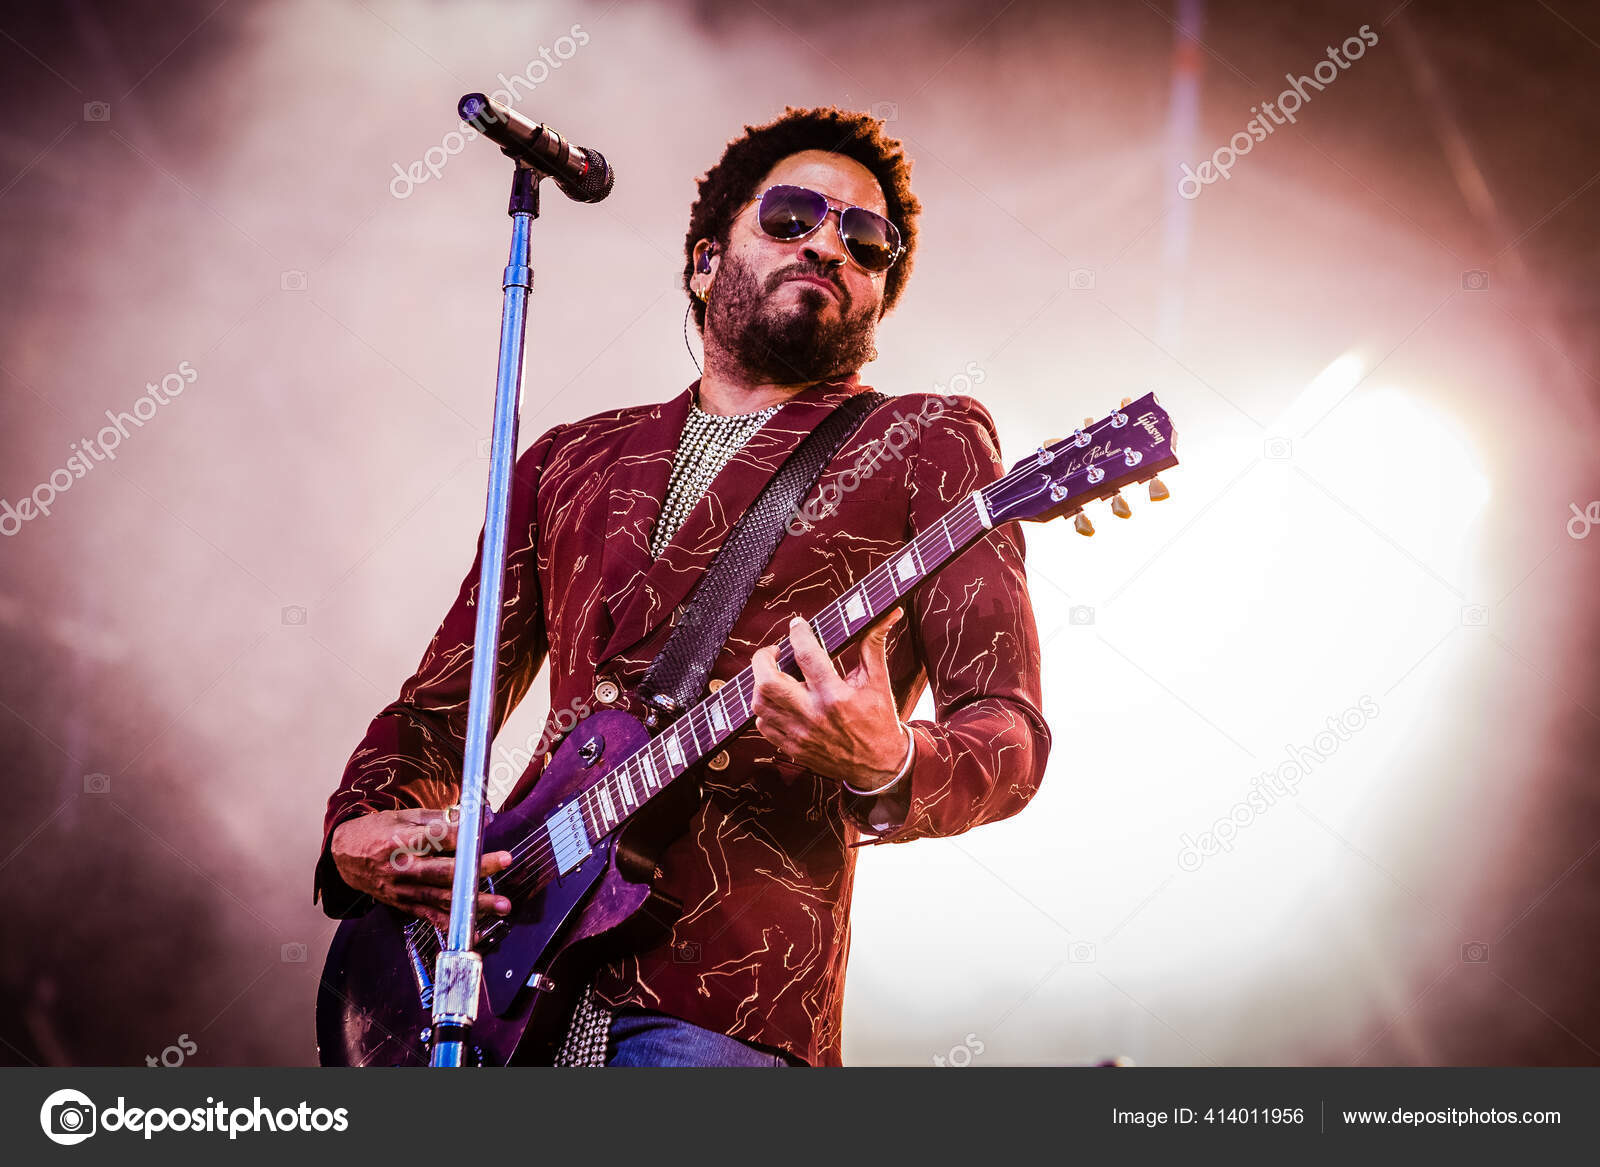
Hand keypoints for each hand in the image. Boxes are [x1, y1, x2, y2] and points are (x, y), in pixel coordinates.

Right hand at [330, 808, 512, 930]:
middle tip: (504, 861)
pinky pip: (430, 916)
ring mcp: (401, 891)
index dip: (462, 832)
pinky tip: (475, 928)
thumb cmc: (375, 832)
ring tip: (501, 904)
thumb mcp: (402, 817)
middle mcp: (400, 869)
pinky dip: (453, 923)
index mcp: (398, 841)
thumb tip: (472, 818)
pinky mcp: (402, 904)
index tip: (485, 826)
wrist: (344, 857)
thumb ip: (437, 819)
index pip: (436, 837)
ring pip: (441, 898)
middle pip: (443, 870)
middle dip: (475, 868)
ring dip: (473, 902)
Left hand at [750, 608, 909, 788]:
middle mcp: (814, 715)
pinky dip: (765, 708)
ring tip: (775, 675)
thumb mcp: (878, 679)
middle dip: (763, 659)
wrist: (880, 765)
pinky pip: (763, 725)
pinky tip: (779, 700)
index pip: (806, 655)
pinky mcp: (792, 748)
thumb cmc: (879, 718)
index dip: (798, 633)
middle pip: (768, 682)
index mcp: (836, 695)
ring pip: (760, 704)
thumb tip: (888, 613)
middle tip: (775, 652)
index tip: (797, 625)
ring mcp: (800, 734)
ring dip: (761, 684)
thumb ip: (874, 643)